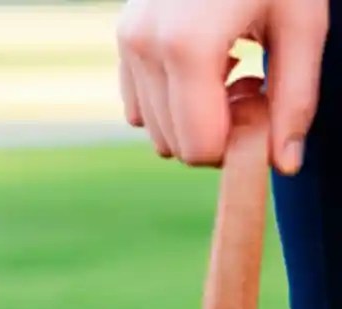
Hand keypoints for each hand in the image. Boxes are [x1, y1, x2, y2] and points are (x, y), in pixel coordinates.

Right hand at [118, 0, 327, 174]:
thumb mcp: (304, 25)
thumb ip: (295, 100)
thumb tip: (285, 165)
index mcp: (187, 47)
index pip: (199, 147)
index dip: (237, 144)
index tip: (265, 101)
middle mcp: (144, 48)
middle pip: (174, 144)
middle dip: (215, 132)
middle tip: (252, 84)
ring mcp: (127, 42)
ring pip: (153, 129)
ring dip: (193, 117)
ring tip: (230, 72)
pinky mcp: (122, 38)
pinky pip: (138, 103)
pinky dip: (170, 101)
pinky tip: (205, 65)